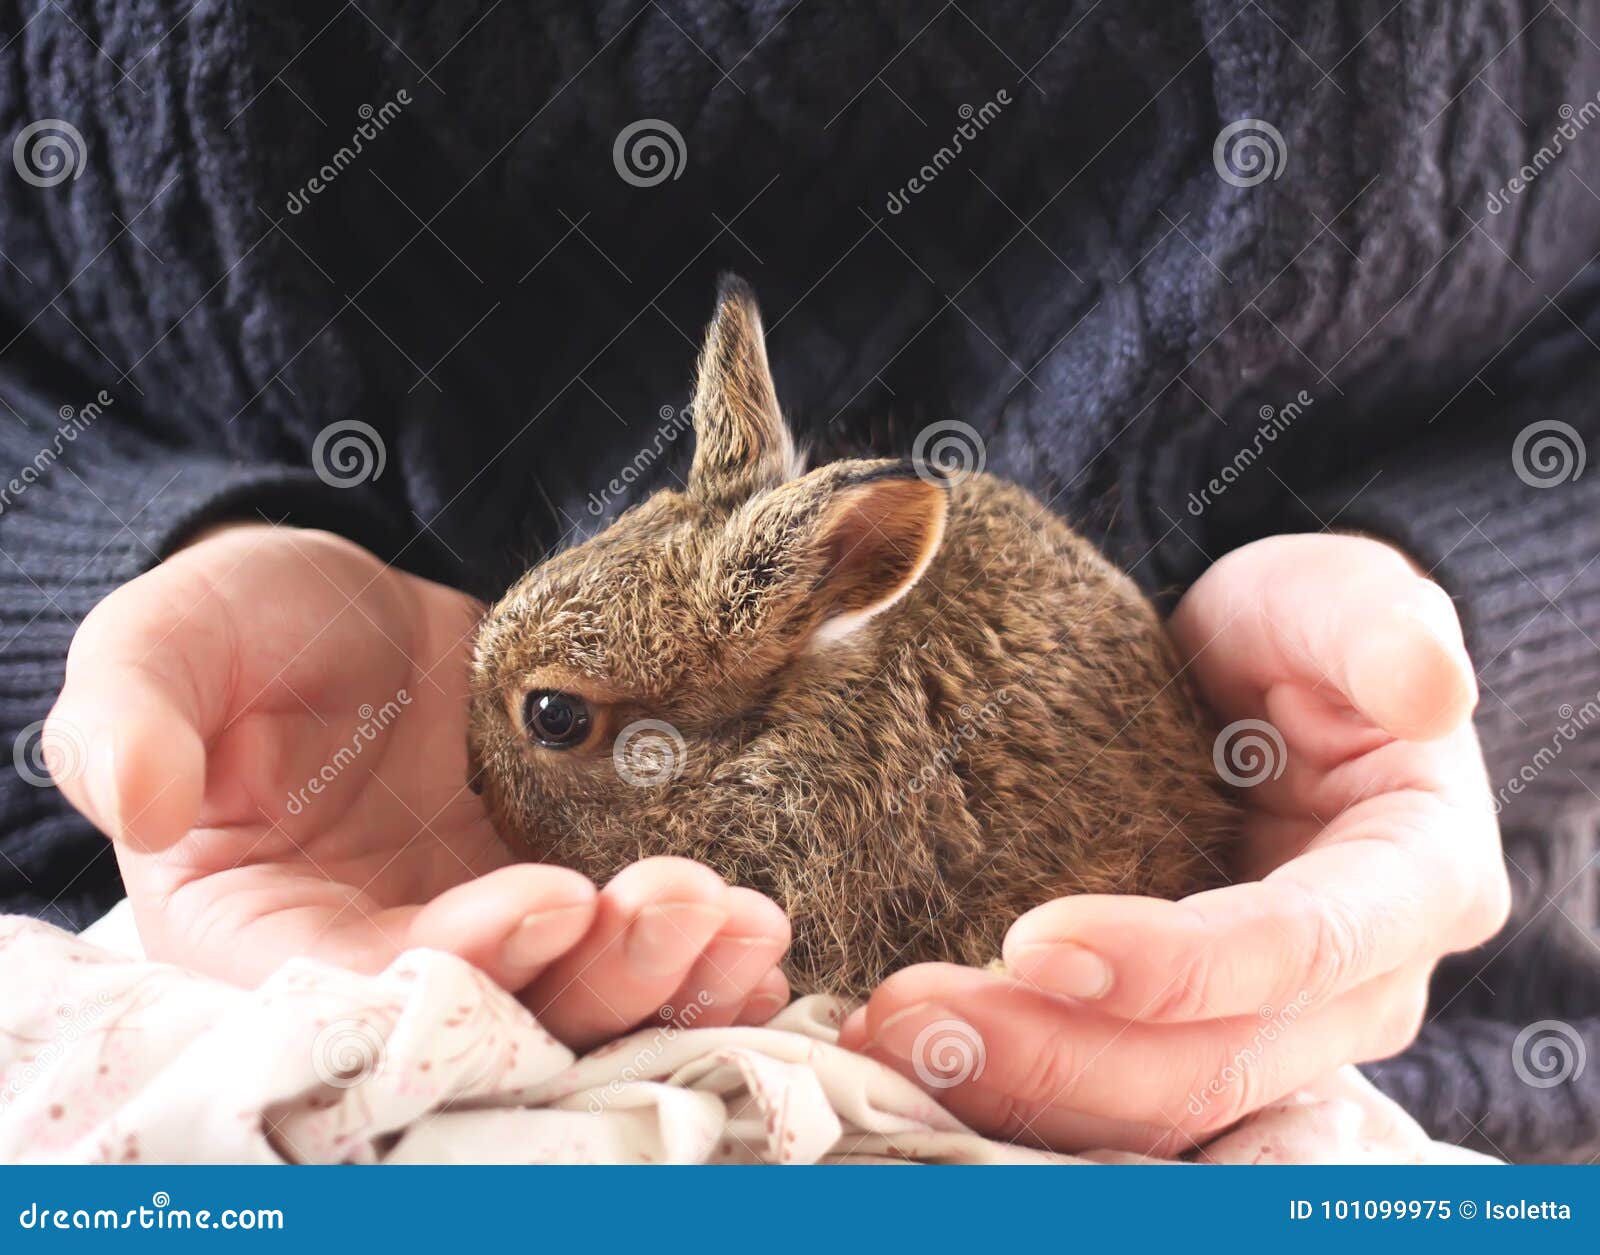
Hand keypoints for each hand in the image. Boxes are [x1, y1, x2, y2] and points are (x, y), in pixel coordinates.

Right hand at [46, 523, 788, 1048]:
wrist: (358, 613)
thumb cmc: (248, 628)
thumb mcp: (170, 642)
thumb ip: (131, 714)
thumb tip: (133, 799)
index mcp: (269, 935)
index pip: (359, 985)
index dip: (457, 960)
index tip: (542, 896)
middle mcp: (391, 956)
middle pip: (500, 1011)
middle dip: (596, 977)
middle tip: (682, 905)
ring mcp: (494, 928)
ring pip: (587, 995)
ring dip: (671, 975)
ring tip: (741, 917)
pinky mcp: (573, 888)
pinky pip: (641, 947)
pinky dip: (704, 956)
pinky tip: (764, 925)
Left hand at [839, 534, 1510, 1153]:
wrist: (1261, 684)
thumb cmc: (1303, 634)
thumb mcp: (1342, 600)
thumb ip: (1381, 630)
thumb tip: (1431, 685)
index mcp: (1416, 878)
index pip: (1300, 950)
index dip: (1178, 964)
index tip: (1034, 939)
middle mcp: (1358, 985)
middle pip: (1214, 1063)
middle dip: (1061, 1054)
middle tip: (911, 1014)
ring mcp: (1278, 1028)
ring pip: (1157, 1106)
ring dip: (1019, 1090)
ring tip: (883, 1039)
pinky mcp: (1196, 1035)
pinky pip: (1114, 1096)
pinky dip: (1017, 1089)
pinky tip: (919, 1052)